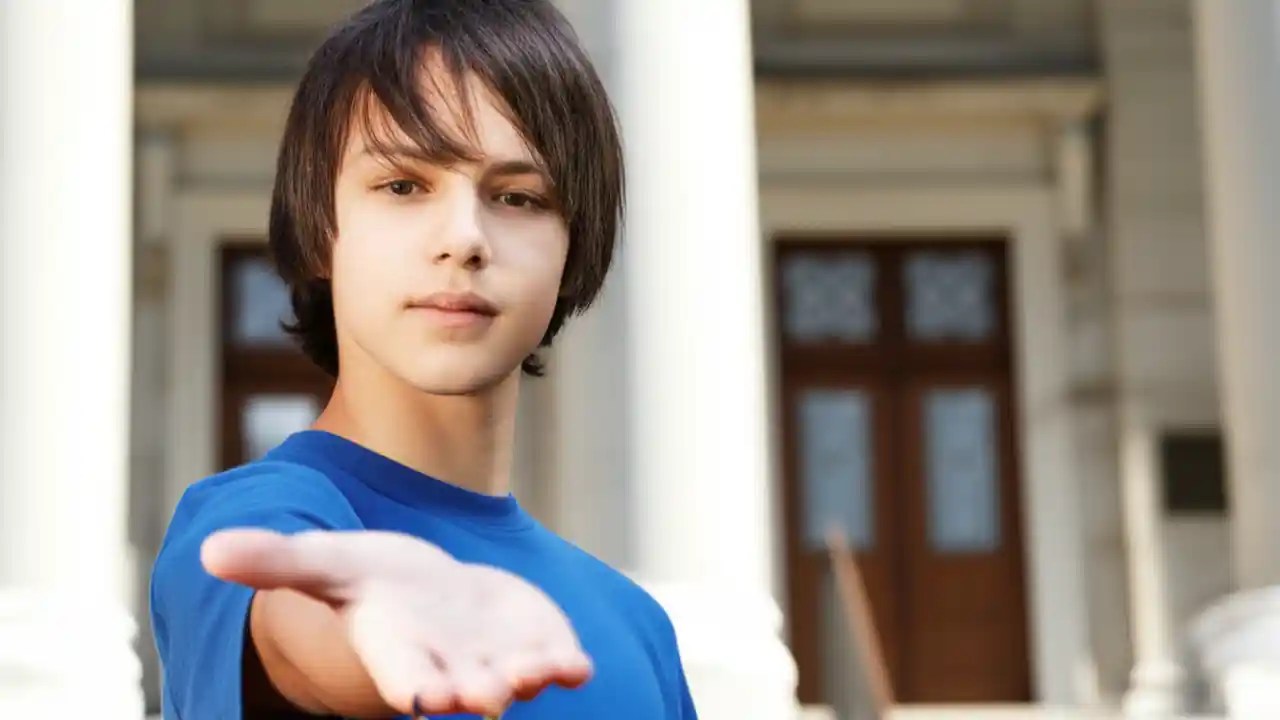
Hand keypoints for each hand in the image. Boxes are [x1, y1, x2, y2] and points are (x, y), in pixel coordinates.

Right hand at [201, 528, 592, 715]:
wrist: (433, 590)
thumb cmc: (374, 582)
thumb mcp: (327, 563)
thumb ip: (276, 562)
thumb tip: (207, 553)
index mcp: (397, 651)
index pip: (403, 675)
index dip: (413, 684)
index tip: (422, 695)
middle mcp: (450, 666)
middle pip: (464, 688)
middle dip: (476, 693)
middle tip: (487, 698)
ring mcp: (496, 659)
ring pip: (516, 678)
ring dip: (529, 678)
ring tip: (547, 671)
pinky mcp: (535, 643)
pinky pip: (555, 659)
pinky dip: (566, 664)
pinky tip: (578, 666)